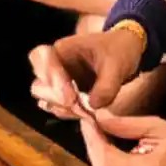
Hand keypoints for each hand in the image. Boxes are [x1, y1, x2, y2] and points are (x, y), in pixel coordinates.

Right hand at [28, 28, 142, 117]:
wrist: (126, 55)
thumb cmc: (118, 51)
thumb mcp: (117, 64)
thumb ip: (106, 86)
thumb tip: (93, 106)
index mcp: (62, 49)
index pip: (40, 58)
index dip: (50, 77)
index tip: (70, 97)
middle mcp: (54, 65)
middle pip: (39, 85)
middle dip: (56, 99)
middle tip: (77, 106)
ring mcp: (58, 83)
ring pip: (46, 99)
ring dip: (62, 109)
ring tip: (84, 112)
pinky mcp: (65, 96)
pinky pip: (58, 108)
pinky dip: (69, 114)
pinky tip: (85, 115)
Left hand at [80, 110, 165, 165]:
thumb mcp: (159, 128)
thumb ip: (126, 125)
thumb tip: (100, 118)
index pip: (107, 159)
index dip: (92, 140)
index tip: (87, 121)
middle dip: (93, 148)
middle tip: (92, 128)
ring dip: (98, 159)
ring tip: (100, 139)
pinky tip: (110, 155)